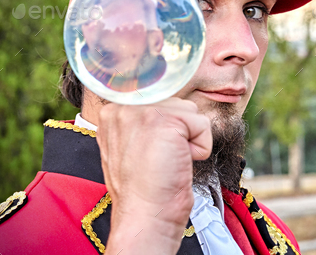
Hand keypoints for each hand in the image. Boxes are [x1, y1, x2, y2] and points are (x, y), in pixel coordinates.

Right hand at [96, 97, 211, 253]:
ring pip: (190, 111)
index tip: (154, 151)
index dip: (166, 127)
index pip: (157, 99)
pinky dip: (200, 147)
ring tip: (168, 160)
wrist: (145, 215)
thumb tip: (167, 108)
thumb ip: (141, 121)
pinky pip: (203, 125)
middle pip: (175, 104)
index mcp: (112, 111)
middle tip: (160, 159)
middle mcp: (123, 106)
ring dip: (189, 139)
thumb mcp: (129, 144)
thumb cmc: (142, 188)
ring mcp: (142, 111)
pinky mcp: (165, 120)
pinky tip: (179, 162)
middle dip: (178, 132)